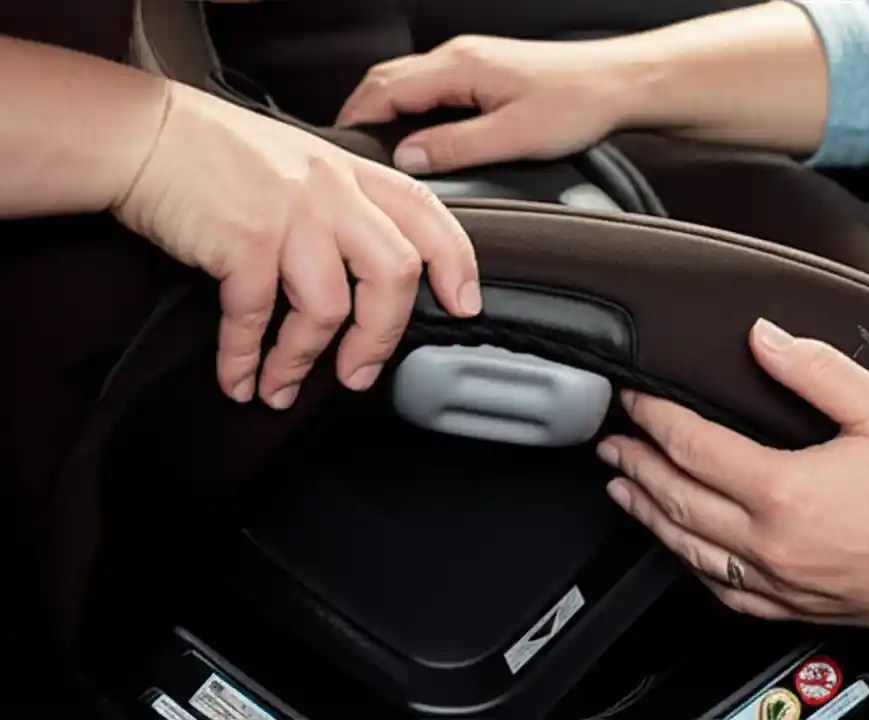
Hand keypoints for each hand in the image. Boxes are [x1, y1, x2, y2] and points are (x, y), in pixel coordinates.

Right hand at [112, 81, 480, 408]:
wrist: (141, 134)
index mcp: (350, 172)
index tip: (463, 304)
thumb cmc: (214, 153)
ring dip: (302, 361)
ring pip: (329, 308)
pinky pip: (258, 319)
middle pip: (394, 273)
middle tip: (360, 372)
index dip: (456, 262)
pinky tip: (239, 377)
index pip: (427, 214)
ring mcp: (291, 215)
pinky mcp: (245, 240)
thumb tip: (368, 272)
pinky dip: (246, 359)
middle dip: (382, 337)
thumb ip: (340, 205)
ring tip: (282, 386)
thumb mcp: (298, 163)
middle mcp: (331, 192)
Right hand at [335, 35, 638, 174]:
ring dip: (384, 109)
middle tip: (345, 152)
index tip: (338, 149)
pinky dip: (410, 107)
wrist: (618, 85)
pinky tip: (414, 131)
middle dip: (360, 113)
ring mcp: (472, 62)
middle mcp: (459, 57)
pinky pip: (431, 86)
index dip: (355, 119)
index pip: (384, 88)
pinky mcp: (486, 72)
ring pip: (408, 81)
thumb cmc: (577, 104)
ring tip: (371, 145)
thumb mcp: (512, 136)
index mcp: (459, 67)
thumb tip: (408, 157)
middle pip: (388, 80)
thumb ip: (456, 147)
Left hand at [596, 319, 868, 631]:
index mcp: (785, 491)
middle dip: (635, 467)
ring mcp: (780, 583)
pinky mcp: (796, 606)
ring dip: (648, 515)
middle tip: (610, 444)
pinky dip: (688, 564)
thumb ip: (814, 369)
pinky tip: (680, 550)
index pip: (692, 447)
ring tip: (623, 491)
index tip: (634, 399)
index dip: (654, 418)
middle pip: (676, 501)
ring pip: (688, 550)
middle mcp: (771, 544)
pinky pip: (722, 592)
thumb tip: (763, 338)